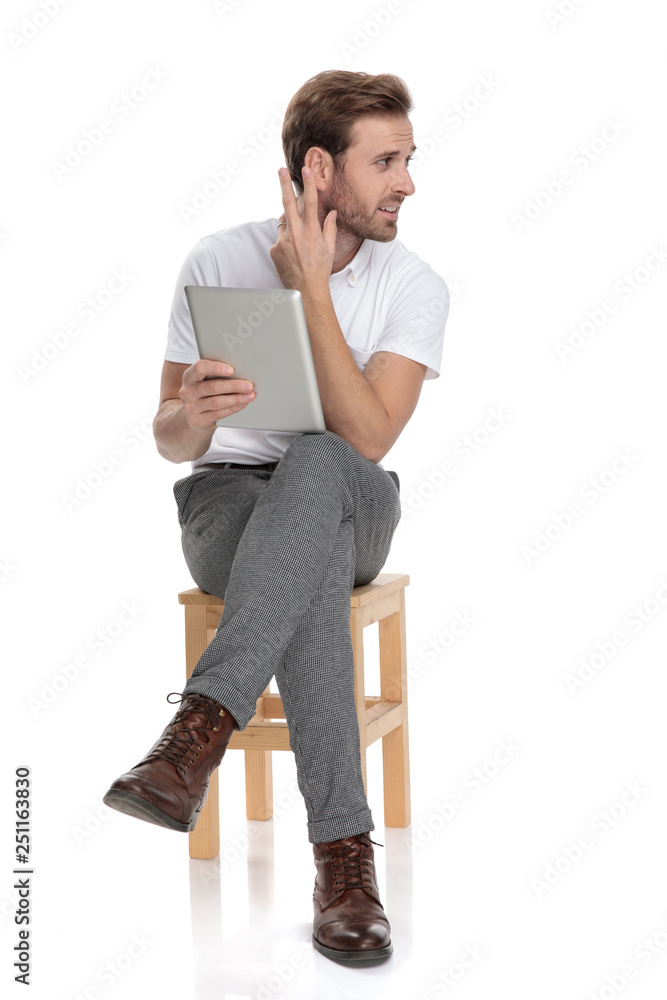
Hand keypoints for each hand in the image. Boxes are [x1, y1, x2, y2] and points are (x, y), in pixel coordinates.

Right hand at [179, 359, 254, 428]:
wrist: (193, 415)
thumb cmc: (204, 393)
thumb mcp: (204, 381)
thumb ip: (216, 375)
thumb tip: (241, 371)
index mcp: (189, 376)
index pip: (200, 368)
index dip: (216, 368)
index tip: (232, 369)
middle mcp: (187, 391)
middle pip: (212, 387)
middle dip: (233, 386)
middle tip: (249, 385)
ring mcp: (190, 407)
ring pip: (216, 402)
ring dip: (236, 398)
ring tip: (250, 396)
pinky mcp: (196, 420)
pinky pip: (217, 414)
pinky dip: (232, 408)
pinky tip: (242, 404)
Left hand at [269, 165, 336, 292]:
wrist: (305, 289)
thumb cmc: (320, 270)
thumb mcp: (329, 248)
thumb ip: (330, 228)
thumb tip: (332, 213)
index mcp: (311, 231)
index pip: (310, 202)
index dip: (308, 184)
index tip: (306, 170)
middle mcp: (296, 233)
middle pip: (288, 202)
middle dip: (284, 184)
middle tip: (281, 170)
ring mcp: (283, 241)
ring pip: (284, 222)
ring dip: (290, 223)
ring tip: (299, 240)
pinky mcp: (274, 248)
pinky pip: (280, 238)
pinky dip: (286, 241)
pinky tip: (293, 255)